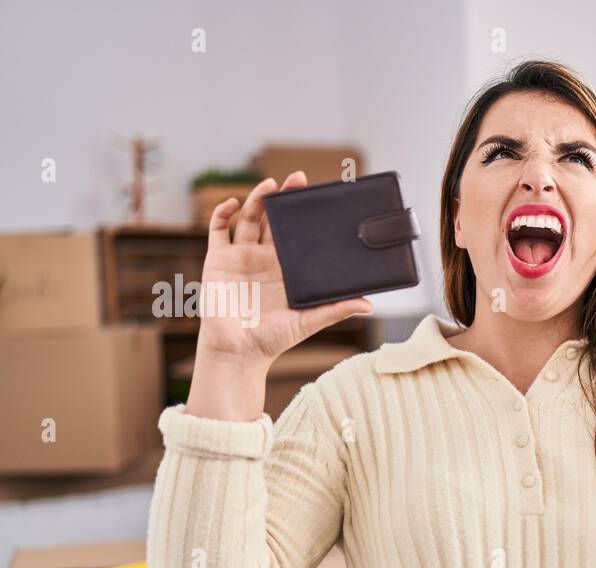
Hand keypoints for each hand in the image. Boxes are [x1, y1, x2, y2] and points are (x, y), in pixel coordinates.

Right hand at [195, 171, 373, 369]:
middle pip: (274, 220)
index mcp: (286, 268)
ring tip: (270, 185)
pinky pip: (218, 230)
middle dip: (284, 198)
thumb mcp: (309, 321)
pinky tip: (234, 203)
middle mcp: (264, 258)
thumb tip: (369, 304)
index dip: (304, 214)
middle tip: (298, 179)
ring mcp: (240, 256)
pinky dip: (223, 213)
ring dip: (257, 199)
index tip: (316, 196)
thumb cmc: (273, 339)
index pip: (297, 234)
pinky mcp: (217, 259)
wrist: (238, 352)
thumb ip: (336, 310)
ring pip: (249, 219)